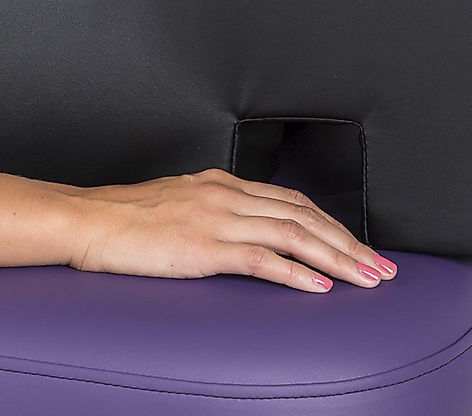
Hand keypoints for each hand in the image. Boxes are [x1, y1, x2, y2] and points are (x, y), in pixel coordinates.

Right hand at [66, 168, 396, 292]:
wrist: (90, 219)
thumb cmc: (125, 218)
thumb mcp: (178, 204)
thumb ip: (212, 212)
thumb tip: (239, 234)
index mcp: (221, 183)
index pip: (291, 200)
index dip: (331, 223)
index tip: (357, 245)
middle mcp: (226, 194)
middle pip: (303, 215)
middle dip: (348, 243)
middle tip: (382, 268)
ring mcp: (217, 218)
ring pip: (293, 234)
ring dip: (337, 258)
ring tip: (366, 279)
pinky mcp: (205, 246)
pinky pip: (262, 259)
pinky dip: (296, 274)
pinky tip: (319, 288)